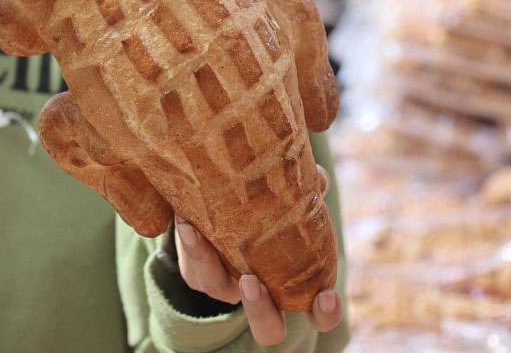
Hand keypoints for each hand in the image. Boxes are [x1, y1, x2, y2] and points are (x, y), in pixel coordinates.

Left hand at [173, 166, 342, 345]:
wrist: (217, 201)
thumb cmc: (269, 207)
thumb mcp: (289, 197)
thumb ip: (306, 190)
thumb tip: (317, 180)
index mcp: (292, 283)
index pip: (318, 314)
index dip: (325, 314)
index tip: (326, 297)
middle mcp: (260, 292)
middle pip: (268, 329)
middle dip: (260, 310)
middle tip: (251, 281)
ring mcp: (226, 285)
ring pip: (218, 290)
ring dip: (209, 264)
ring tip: (199, 232)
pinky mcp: (197, 272)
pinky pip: (192, 266)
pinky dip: (189, 242)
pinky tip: (184, 216)